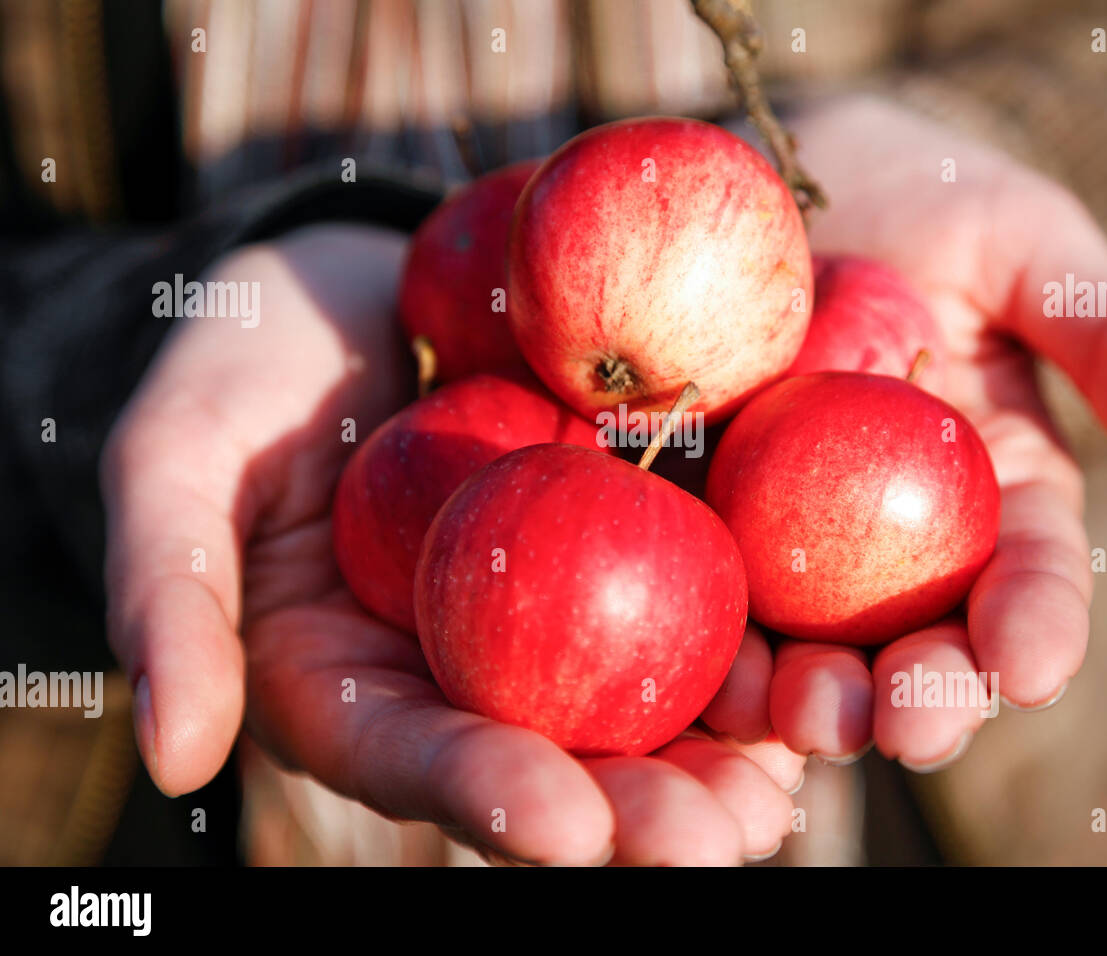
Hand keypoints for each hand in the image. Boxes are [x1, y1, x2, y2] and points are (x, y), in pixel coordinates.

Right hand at [101, 224, 803, 865]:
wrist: (353, 277)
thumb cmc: (244, 367)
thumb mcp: (179, 460)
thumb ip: (171, 597)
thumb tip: (174, 760)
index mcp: (353, 675)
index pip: (417, 754)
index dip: (489, 796)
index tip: (571, 829)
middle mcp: (463, 662)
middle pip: (553, 754)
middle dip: (639, 811)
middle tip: (723, 843)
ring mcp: (551, 605)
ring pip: (640, 701)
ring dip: (721, 753)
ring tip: (787, 794)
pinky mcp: (623, 535)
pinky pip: (691, 595)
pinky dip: (751, 639)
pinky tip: (815, 671)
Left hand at [759, 97, 1106, 769]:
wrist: (783, 176)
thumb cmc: (927, 198)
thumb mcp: (1031, 247)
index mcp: (998, 489)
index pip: (1032, 577)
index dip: (1036, 627)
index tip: (1027, 665)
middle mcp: (904, 535)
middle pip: (925, 637)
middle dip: (926, 696)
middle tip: (907, 729)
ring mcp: (799, 535)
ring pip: (818, 643)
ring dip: (815, 699)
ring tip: (808, 718)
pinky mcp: (712, 517)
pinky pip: (716, 592)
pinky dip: (715, 642)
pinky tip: (708, 673)